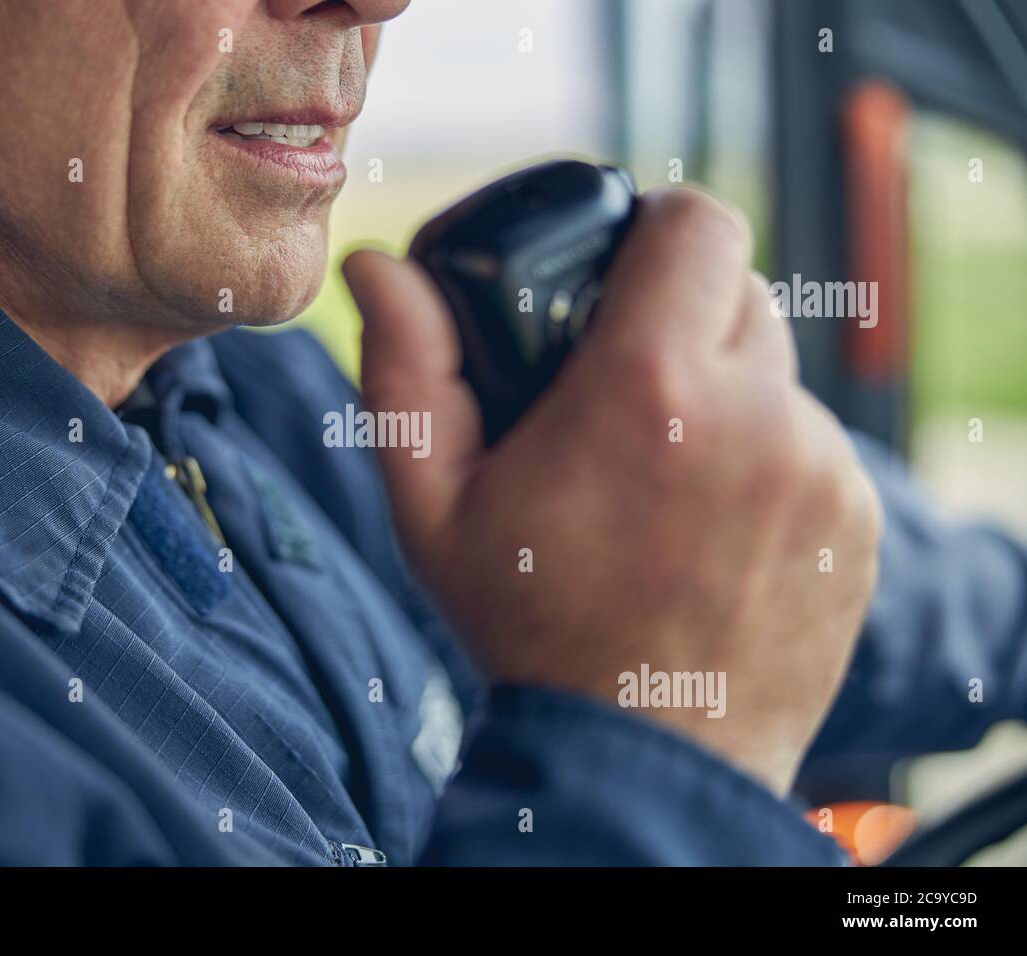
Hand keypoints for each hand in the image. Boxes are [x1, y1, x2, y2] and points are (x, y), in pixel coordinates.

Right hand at [343, 187, 882, 795]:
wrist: (640, 758)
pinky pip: (814, 444)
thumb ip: (405, 370)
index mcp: (649, 389)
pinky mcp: (856, 520)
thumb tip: (375, 263)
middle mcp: (757, 416)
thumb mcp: (434, 505)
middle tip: (625, 385)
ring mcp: (821, 470)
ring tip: (664, 471)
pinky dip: (768, 459)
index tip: (627, 265)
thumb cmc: (526, 629)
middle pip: (741, 291)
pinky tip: (713, 524)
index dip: (660, 227)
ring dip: (726, 394)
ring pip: (778, 372)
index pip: (699, 224)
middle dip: (682, 316)